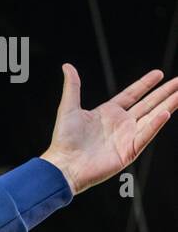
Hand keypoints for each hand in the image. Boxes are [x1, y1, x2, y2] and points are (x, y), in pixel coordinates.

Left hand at [41, 63, 177, 194]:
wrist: (64, 165)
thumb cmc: (64, 140)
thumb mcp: (68, 108)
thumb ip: (72, 87)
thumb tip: (67, 66)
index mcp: (108, 113)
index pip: (132, 95)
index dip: (145, 84)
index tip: (159, 73)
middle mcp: (121, 124)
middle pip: (148, 104)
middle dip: (164, 93)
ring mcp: (126, 137)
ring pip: (152, 118)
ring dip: (167, 106)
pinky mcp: (129, 151)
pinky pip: (145, 135)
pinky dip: (155, 125)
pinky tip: (165, 113)